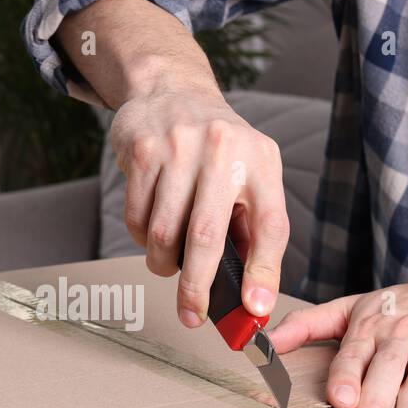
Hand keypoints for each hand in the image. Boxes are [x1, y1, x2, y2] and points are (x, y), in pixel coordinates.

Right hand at [109, 87, 290, 326]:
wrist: (174, 92)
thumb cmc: (219, 149)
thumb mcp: (251, 175)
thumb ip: (253, 228)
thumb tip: (251, 296)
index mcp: (261, 161)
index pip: (271, 226)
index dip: (264, 272)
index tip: (255, 309)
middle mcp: (223, 150)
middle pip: (205, 237)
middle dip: (196, 288)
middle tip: (192, 315)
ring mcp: (179, 148)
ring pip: (162, 234)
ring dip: (162, 262)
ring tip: (168, 260)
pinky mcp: (142, 151)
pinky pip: (136, 218)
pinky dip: (141, 238)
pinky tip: (152, 226)